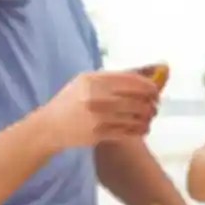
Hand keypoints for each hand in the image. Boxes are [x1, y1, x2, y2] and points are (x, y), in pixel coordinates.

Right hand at [39, 71, 160, 148]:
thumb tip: (151, 71)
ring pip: (137, 117)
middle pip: (139, 100)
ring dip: (147, 118)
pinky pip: (130, 131)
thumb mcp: (87, 81)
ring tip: (148, 117)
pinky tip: (142, 128)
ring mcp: (98, 117)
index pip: (133, 81)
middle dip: (152, 104)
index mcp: (94, 80)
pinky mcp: (99, 134)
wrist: (49, 127)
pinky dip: (141, 130)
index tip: (155, 91)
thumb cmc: (72, 100)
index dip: (150, 86)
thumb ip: (116, 76)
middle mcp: (97, 97)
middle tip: (154, 106)